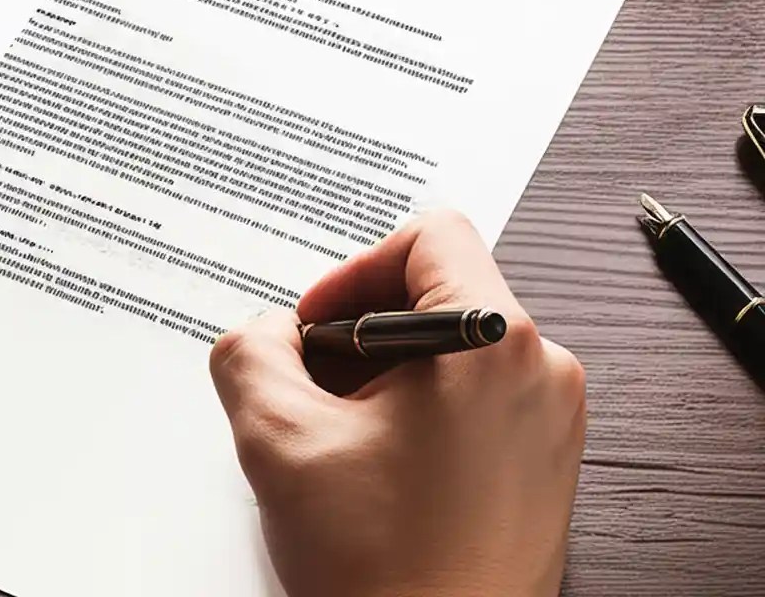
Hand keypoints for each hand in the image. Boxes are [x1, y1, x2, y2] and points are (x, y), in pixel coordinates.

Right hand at [209, 212, 585, 596]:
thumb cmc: (387, 571)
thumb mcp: (278, 441)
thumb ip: (249, 353)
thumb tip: (263, 335)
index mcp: (494, 346)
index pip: (431, 236)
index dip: (352, 270)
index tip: (316, 326)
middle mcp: (540, 373)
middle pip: (438, 293)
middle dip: (358, 337)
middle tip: (314, 395)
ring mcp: (550, 420)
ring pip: (451, 351)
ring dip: (382, 380)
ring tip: (342, 443)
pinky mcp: (542, 461)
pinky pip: (474, 400)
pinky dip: (416, 414)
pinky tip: (375, 469)